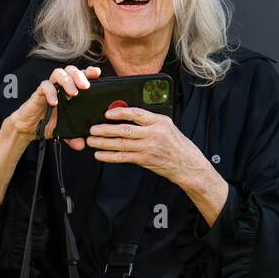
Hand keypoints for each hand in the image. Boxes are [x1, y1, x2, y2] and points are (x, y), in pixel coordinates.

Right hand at [8, 64, 100, 151]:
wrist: (29, 127)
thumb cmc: (48, 123)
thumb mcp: (65, 131)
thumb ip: (74, 137)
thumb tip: (82, 144)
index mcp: (70, 90)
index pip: (81, 75)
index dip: (89, 72)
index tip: (97, 73)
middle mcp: (60, 86)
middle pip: (71, 70)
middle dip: (79, 75)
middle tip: (85, 87)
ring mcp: (50, 88)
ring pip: (58, 73)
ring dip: (67, 81)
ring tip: (73, 93)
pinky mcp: (39, 93)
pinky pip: (44, 86)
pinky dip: (50, 92)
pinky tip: (54, 102)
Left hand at [86, 106, 200, 182]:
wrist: (187, 164)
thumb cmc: (176, 144)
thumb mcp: (166, 126)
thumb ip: (149, 121)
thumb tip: (126, 116)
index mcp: (159, 121)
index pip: (136, 113)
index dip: (120, 113)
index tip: (107, 113)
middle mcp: (153, 134)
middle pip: (125, 130)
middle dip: (105, 129)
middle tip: (93, 128)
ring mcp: (148, 148)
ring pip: (121, 144)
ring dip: (103, 142)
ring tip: (91, 140)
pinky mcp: (145, 160)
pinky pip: (123, 157)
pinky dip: (109, 156)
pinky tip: (100, 154)